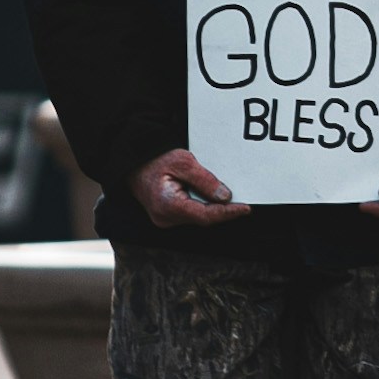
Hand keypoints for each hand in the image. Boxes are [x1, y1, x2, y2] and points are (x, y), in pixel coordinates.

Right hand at [130, 148, 245, 228]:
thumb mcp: (183, 162)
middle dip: (223, 210)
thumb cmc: (154, 160)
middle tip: (241, 200)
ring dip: (213, 208)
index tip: (245, 209)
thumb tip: (225, 196)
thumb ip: (204, 180)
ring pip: (198, 217)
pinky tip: (210, 197)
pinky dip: (202, 206)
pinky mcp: (167, 216)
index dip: (227, 213)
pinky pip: (191, 214)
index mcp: (167, 205)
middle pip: (203, 218)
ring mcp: (165, 219)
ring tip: (225, 195)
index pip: (205, 215)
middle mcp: (165, 217)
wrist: (134, 163)